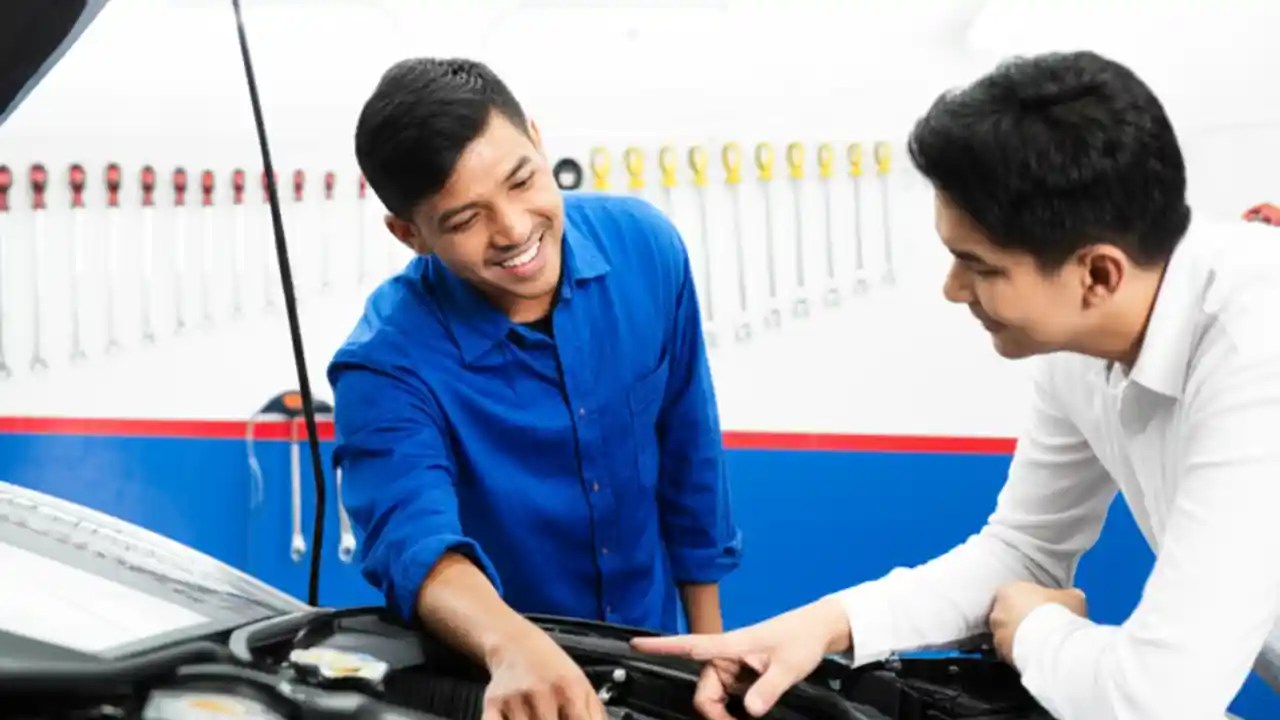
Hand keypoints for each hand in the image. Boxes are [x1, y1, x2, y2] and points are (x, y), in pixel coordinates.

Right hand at [482, 624, 605, 719]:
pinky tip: (516, 719)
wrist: (516, 644)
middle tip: (551, 718)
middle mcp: (542, 693)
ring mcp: (515, 699)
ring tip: (537, 716)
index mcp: (569, 689)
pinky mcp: (492, 703)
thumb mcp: (582, 685)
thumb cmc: (554, 670)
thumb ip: (597, 715)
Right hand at [630, 596, 850, 719]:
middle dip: (714, 711)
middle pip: (704, 689)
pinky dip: (732, 709)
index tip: (635, 645)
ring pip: (714, 696)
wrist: (817, 632)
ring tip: (747, 718)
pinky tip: (747, 712)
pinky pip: (727, 696)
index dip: (661, 645)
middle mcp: (726, 656)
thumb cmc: (801, 639)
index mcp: (730, 646)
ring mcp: (733, 667)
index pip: (690, 645)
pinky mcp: (741, 675)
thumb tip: (749, 711)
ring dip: (725, 712)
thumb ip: (767, 689)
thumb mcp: (788, 666)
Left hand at [988, 581, 1087, 663]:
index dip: (1029, 601)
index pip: (1013, 594)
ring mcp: (997, 636)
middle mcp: (997, 612)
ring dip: (1020, 639)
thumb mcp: (1072, 597)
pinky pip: (1011, 653)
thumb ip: (1066, 595)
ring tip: (1041, 644)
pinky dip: (1022, 654)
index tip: (1043, 608)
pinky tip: (1037, 657)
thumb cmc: (1060, 614)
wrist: (1053, 645)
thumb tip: (1071, 598)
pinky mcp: (1002, 656)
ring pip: (1007, 636)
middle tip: (1042, 627)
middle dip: (1021, 620)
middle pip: (1008, 614)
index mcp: (1008, 590)